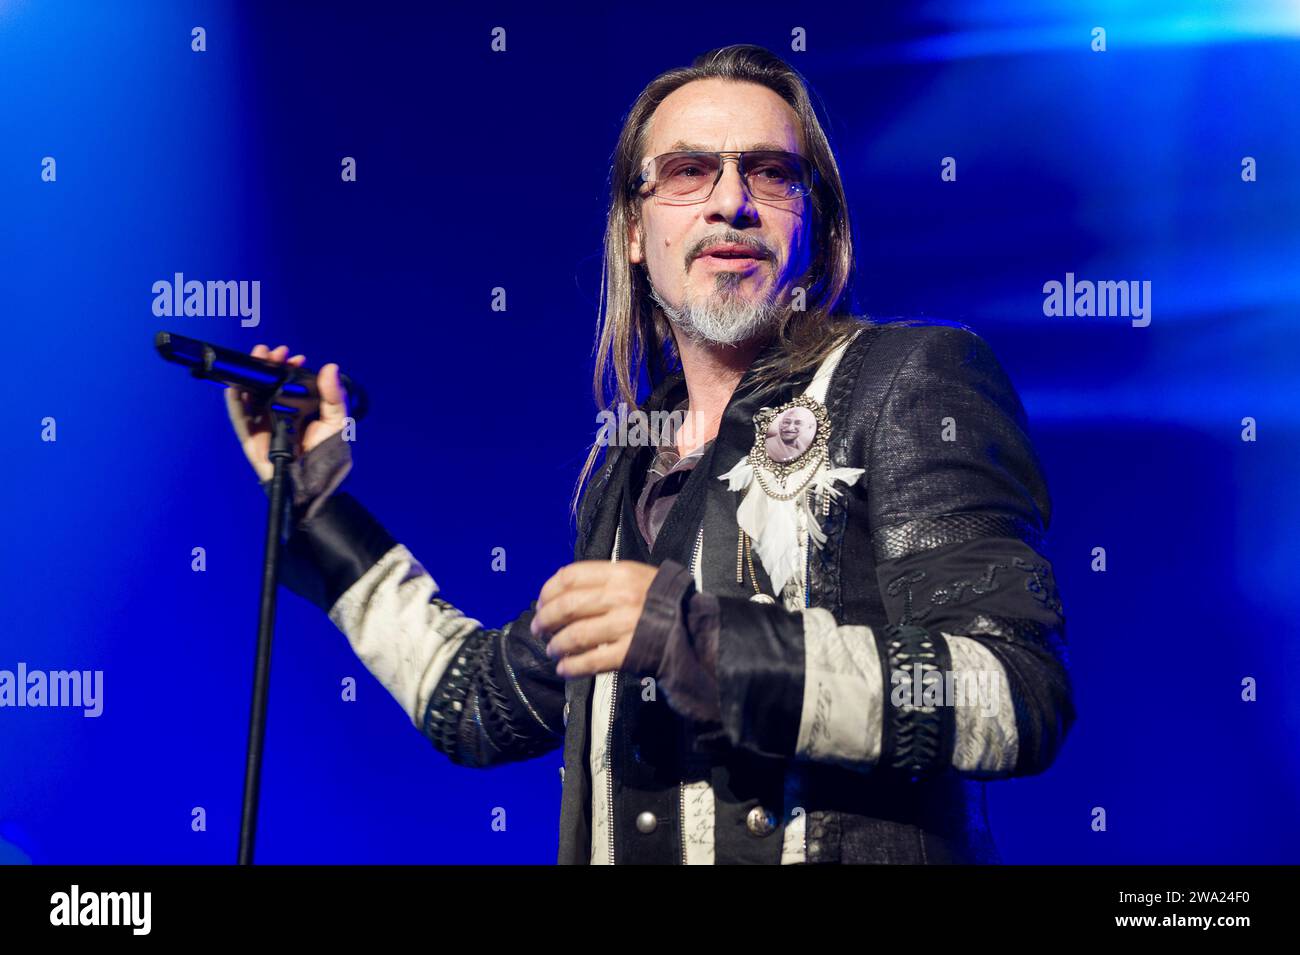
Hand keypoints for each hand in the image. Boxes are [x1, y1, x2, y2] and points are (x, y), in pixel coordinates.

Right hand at [224, 343, 348, 481]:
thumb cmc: (328, 454)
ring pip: (251, 397)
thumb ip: (334, 396)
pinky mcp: (252, 438)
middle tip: (270, 352)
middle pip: (268, 385)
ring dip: (250, 377)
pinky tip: (234, 387)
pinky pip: (240, 419)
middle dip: (267, 366)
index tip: (293, 357)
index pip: (290, 382)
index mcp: (299, 408)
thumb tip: (331, 367)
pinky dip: (234, 403)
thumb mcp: (337, 422)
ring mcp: (264, 425)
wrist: (315, 484)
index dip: (289, 367)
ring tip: (254, 359)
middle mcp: (279, 413)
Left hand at [532, 560, 659, 677]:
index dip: (548, 590)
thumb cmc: (662, 601)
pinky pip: (591, 661)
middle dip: (545, 619)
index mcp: (620, 574)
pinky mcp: (629, 652)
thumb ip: (605, 580)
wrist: (694, 628)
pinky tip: (564, 669)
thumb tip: (563, 591)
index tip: (541, 602)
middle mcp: (621, 597)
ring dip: (557, 645)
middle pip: (567, 606)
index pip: (571, 576)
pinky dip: (572, 666)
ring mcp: (625, 625)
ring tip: (552, 650)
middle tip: (538, 629)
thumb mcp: (637, 577)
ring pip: (575, 635)